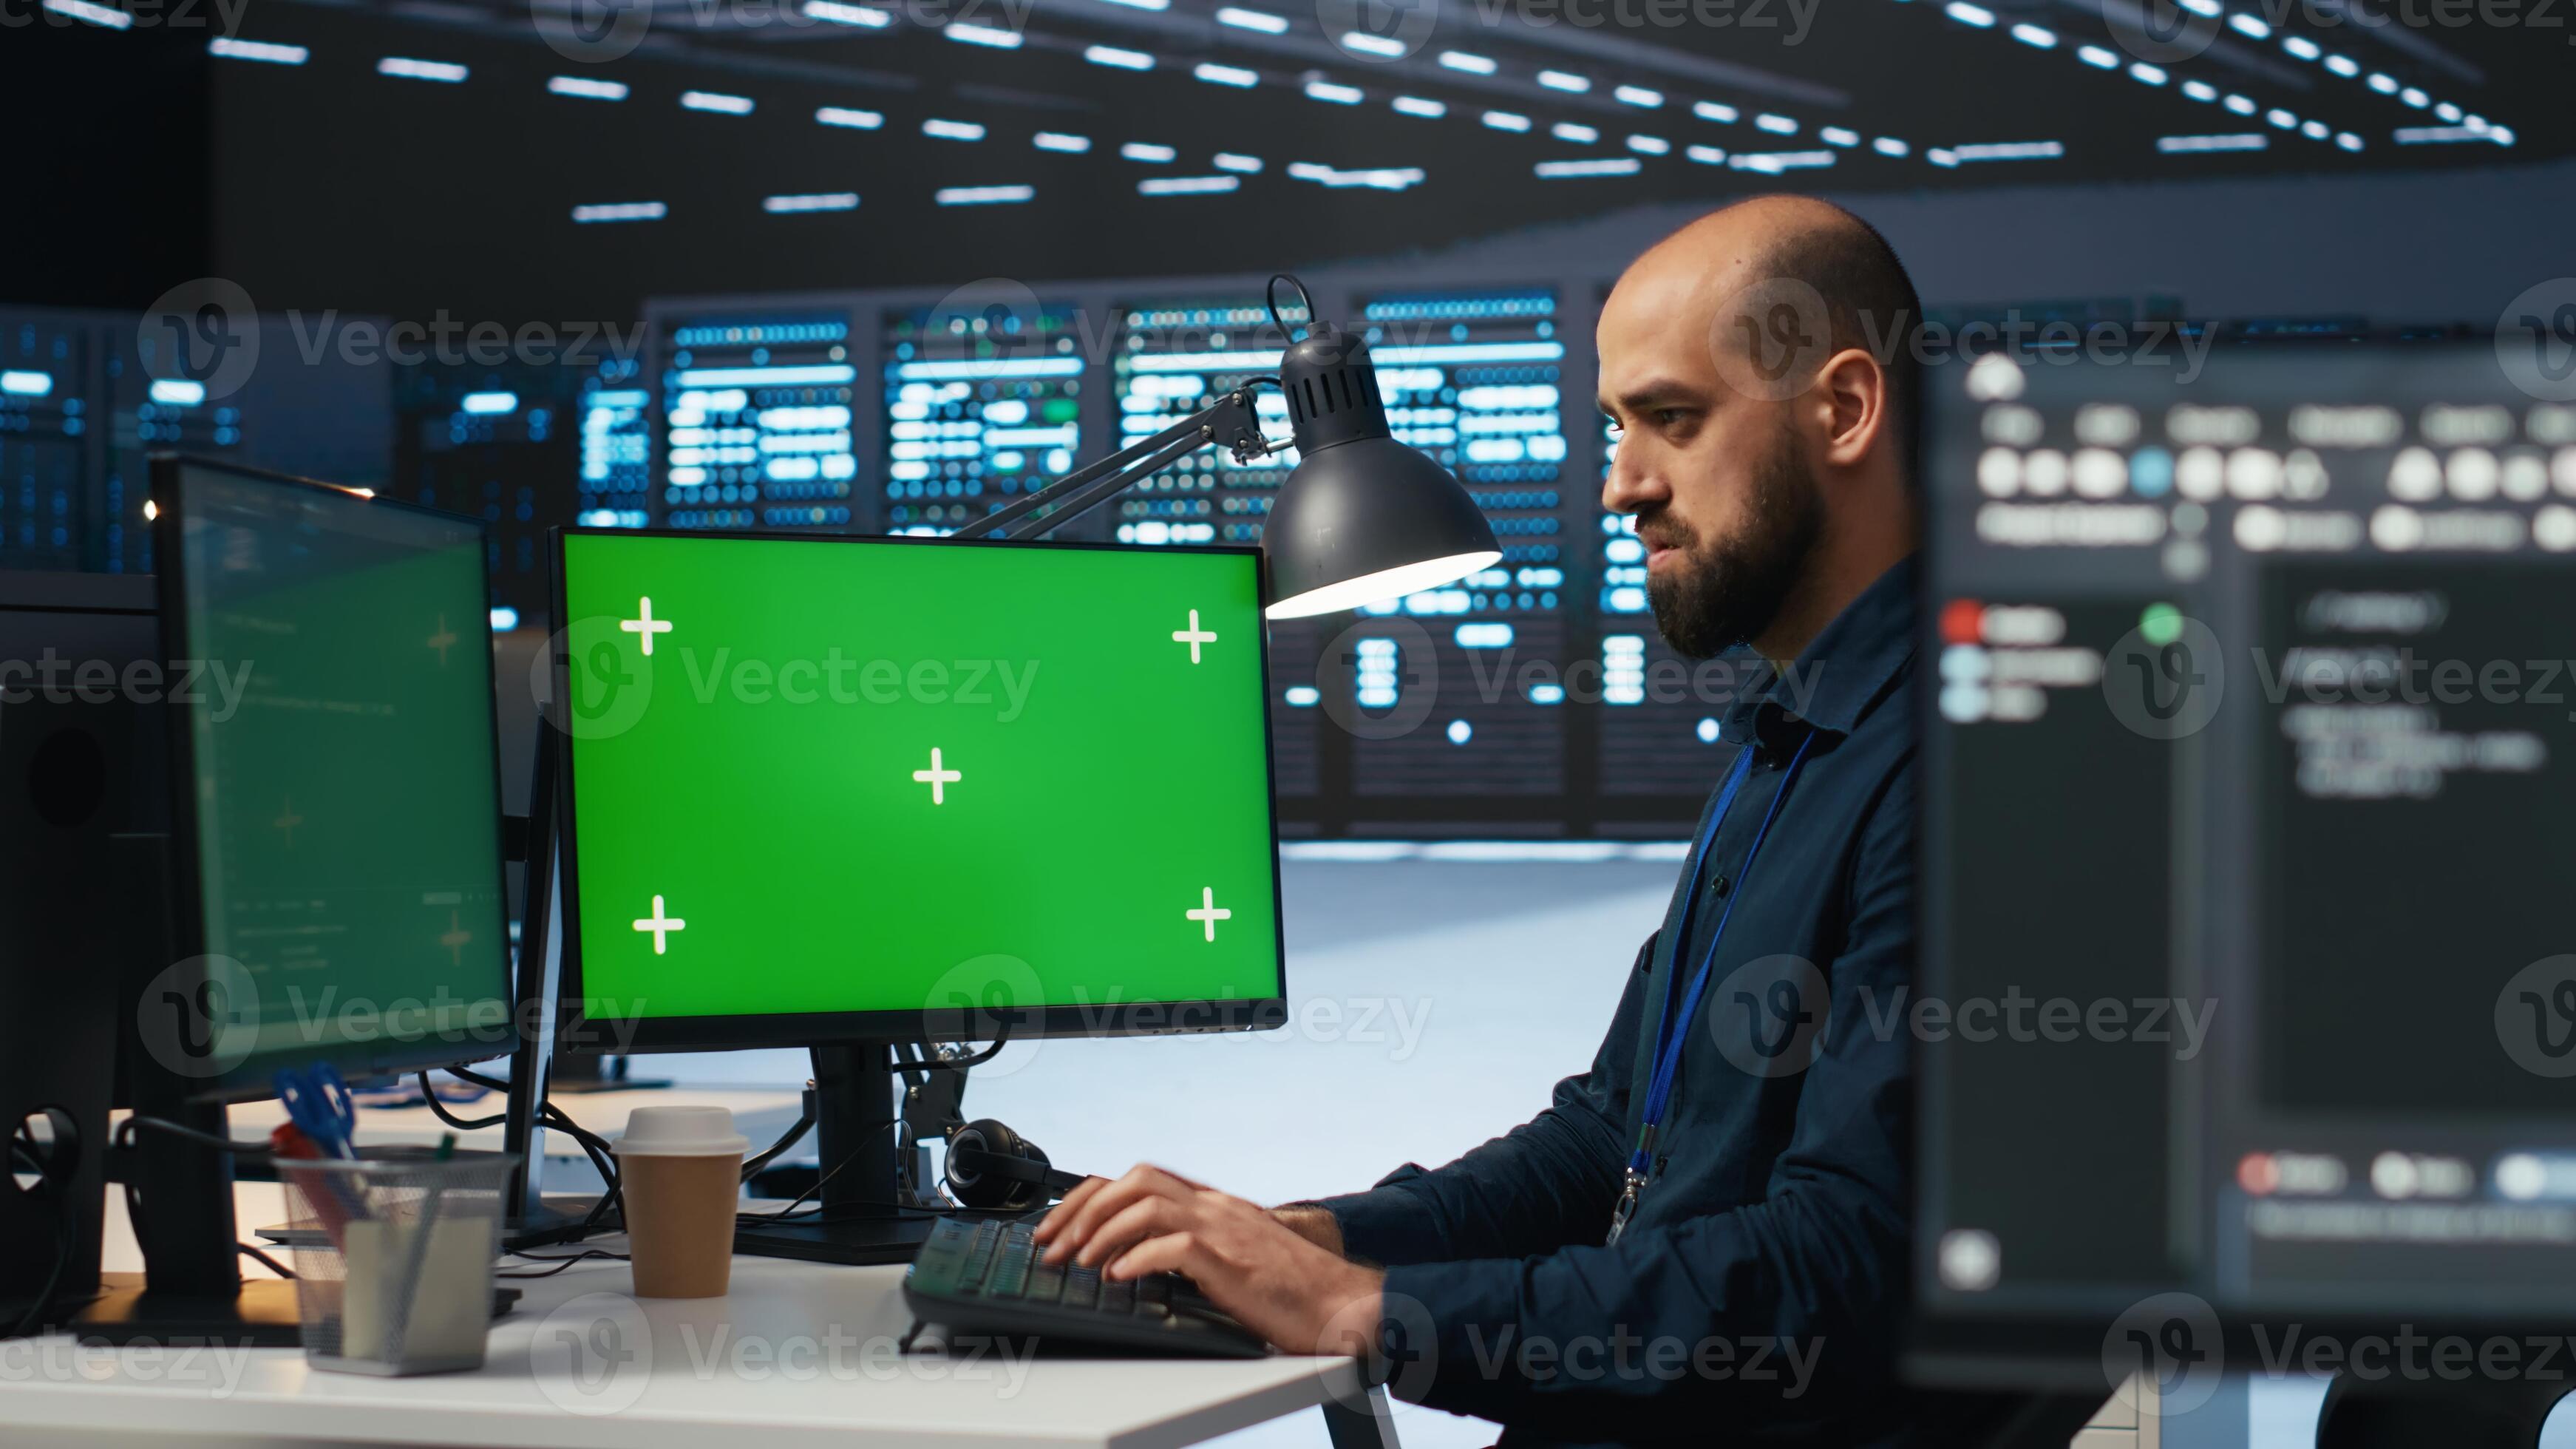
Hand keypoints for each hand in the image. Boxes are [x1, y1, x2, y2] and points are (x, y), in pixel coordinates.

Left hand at [1032, 1164, 1382, 1356]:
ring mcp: (1223, 1228)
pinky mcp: (1230, 1260)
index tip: (1057, 1225)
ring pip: (1146, 1202)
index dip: (1088, 1195)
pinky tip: (1118, 1277)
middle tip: (1054, 1246)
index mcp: (1212, 1204)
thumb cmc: (1291, 1290)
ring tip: (1080, 1262)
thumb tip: (1133, 1260)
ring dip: (1101, 1231)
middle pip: (1134, 1178)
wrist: (1341, 1304)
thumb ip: (1192, 1248)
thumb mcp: (1233, 1256)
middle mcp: (1214, 1206)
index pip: (1137, 1177)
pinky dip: (1137, 1257)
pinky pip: (1173, 1245)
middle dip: (1083, 1208)